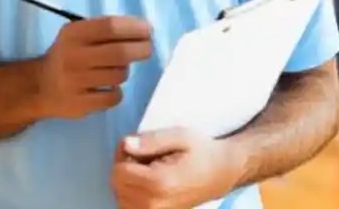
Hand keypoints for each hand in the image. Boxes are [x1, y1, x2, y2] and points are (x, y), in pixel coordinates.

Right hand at [36, 16, 152, 120]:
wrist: (39, 86)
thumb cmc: (68, 55)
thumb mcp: (78, 35)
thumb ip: (105, 30)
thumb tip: (143, 30)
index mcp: (73, 34)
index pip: (110, 26)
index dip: (134, 28)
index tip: (147, 30)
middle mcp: (73, 56)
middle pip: (119, 52)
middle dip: (141, 49)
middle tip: (147, 48)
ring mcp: (76, 83)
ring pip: (119, 75)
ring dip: (124, 71)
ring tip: (116, 69)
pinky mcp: (80, 104)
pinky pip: (113, 97)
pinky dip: (116, 91)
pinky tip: (108, 87)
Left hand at [111, 127, 241, 208]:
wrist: (222, 173)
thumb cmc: (202, 151)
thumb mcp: (179, 136)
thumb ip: (151, 141)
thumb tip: (125, 144)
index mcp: (159, 183)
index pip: (119, 171)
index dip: (124, 153)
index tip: (139, 145)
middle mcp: (154, 205)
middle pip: (117, 185)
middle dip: (124, 166)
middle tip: (144, 155)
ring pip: (121, 197)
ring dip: (126, 181)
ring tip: (146, 169)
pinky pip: (130, 207)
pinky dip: (131, 194)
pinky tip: (145, 182)